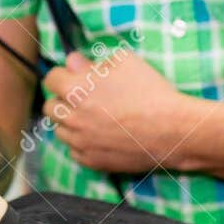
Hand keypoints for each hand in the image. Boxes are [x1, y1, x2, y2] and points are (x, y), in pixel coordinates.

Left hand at [40, 46, 184, 174]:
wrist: (173, 129)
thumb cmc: (151, 91)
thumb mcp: (124, 62)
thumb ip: (92, 62)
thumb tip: (73, 62)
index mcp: (76, 90)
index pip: (51, 79)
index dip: (62, 75)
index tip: (72, 77)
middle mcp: (73, 117)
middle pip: (50, 107)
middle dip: (62, 100)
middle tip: (82, 98)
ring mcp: (81, 142)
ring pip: (60, 131)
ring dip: (70, 122)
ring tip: (91, 118)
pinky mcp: (92, 161)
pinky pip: (74, 151)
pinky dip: (81, 143)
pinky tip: (99, 135)